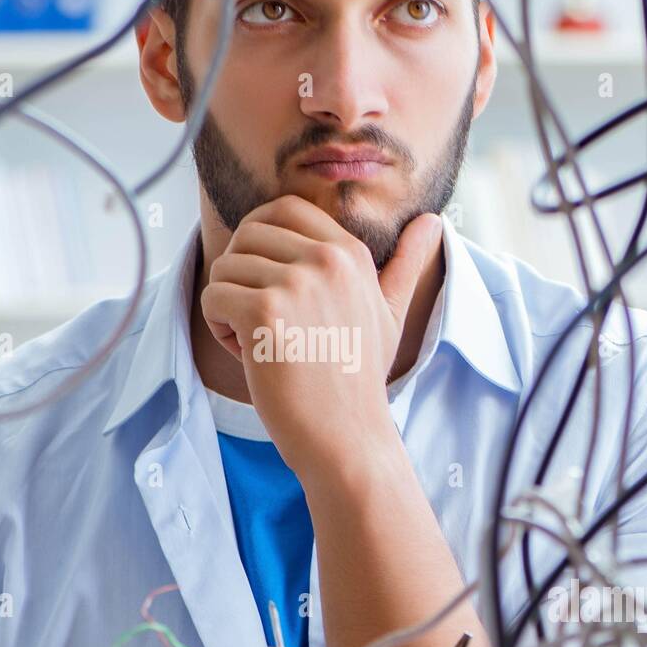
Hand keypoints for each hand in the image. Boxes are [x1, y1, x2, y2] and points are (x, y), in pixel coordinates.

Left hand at [199, 195, 441, 478]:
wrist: (348, 438)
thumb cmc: (360, 379)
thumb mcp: (389, 313)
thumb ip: (406, 264)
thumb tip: (433, 221)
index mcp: (351, 252)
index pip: (283, 208)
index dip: (261, 242)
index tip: (270, 284)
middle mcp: (327, 259)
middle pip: (246, 234)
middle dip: (241, 276)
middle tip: (264, 322)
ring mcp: (297, 283)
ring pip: (224, 268)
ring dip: (229, 308)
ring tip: (262, 344)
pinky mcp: (265, 312)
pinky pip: (213, 297)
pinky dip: (218, 328)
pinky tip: (250, 356)